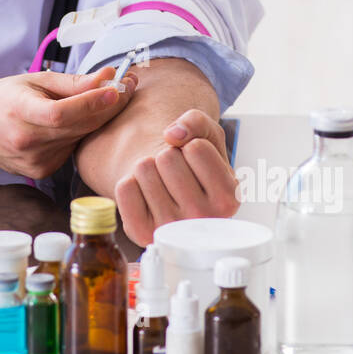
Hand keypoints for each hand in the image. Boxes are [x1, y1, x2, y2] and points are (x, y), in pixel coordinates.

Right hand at [0, 66, 138, 179]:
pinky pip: (72, 149)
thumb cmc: (3, 98)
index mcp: (19, 112)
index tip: (117, 88)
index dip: (91, 102)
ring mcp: (34, 161)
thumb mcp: (33, 80)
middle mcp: (26, 141)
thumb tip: (108, 77)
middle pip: (78, 126)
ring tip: (108, 97)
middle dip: (109, 106)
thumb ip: (72, 82)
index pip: (60, 113)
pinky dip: (80, 134)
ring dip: (99, 119)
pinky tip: (78, 121)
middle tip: (129, 85)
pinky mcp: (41, 172)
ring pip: (80, 138)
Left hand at [113, 107, 238, 245]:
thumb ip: (198, 121)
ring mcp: (171, 229)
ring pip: (143, 168)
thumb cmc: (191, 164)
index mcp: (228, 198)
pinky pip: (124, 187)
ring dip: (148, 166)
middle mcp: (203, 219)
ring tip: (159, 182)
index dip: (190, 145)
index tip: (194, 162)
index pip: (196, 148)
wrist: (166, 188)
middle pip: (167, 158)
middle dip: (167, 155)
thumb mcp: (207, 136)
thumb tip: (173, 134)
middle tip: (173, 173)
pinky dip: (129, 181)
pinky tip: (144, 194)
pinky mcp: (141, 232)